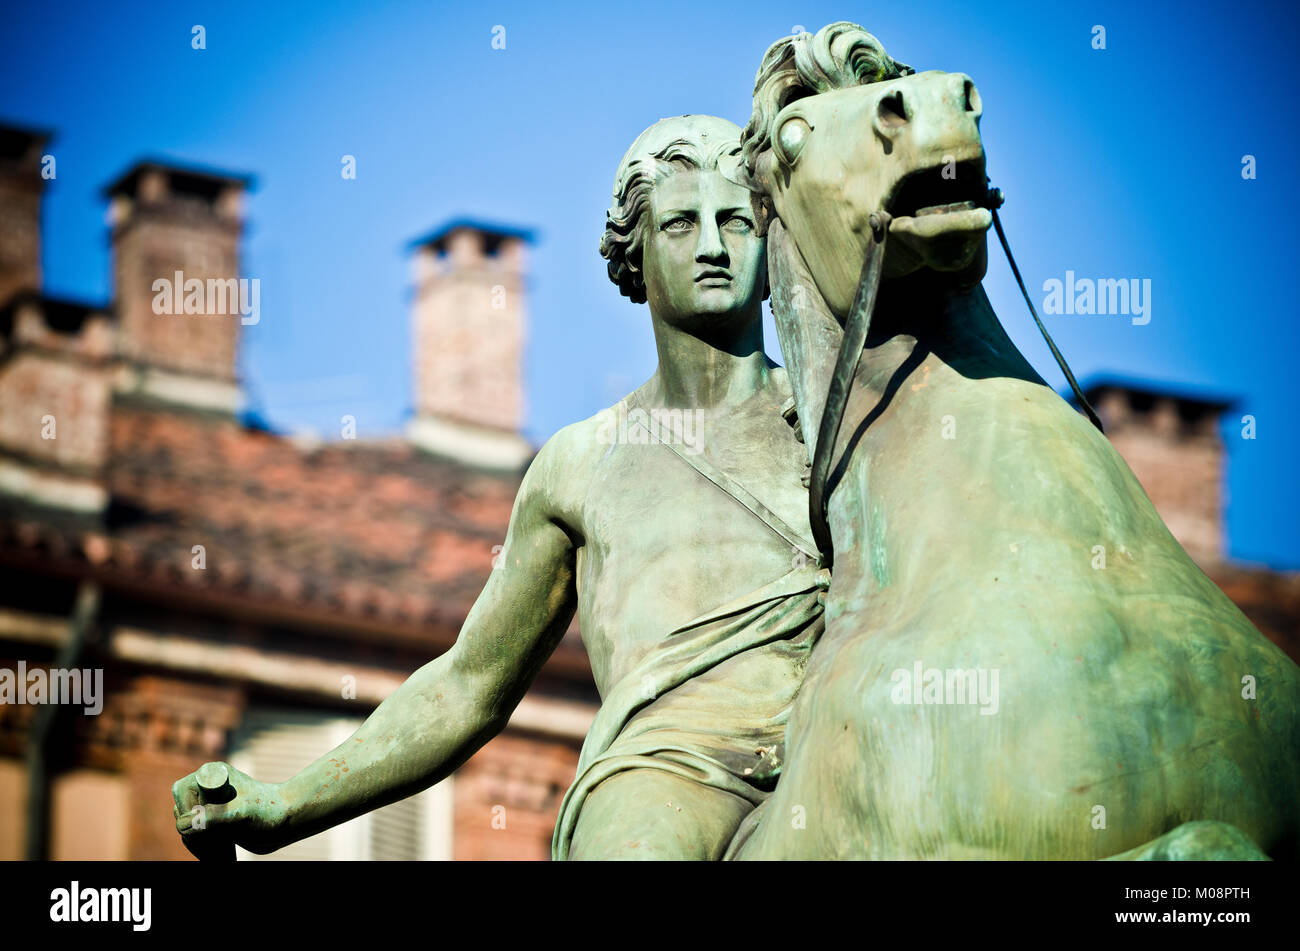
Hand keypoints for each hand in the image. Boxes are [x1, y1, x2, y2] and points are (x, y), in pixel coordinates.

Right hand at [172, 761, 288, 858]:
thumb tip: (184, 825)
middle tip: (219, 842)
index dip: (190, 810)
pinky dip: (203, 847)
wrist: (286, 822)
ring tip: (224, 849)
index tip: (211, 824)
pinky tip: (224, 853)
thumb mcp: (241, 814)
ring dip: (199, 842)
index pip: (181, 792)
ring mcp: (209, 803)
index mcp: (213, 774)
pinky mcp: (213, 819)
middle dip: (195, 832)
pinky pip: (195, 835)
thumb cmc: (269, 811)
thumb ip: (213, 817)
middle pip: (181, 811)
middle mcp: (208, 786)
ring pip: (186, 827)